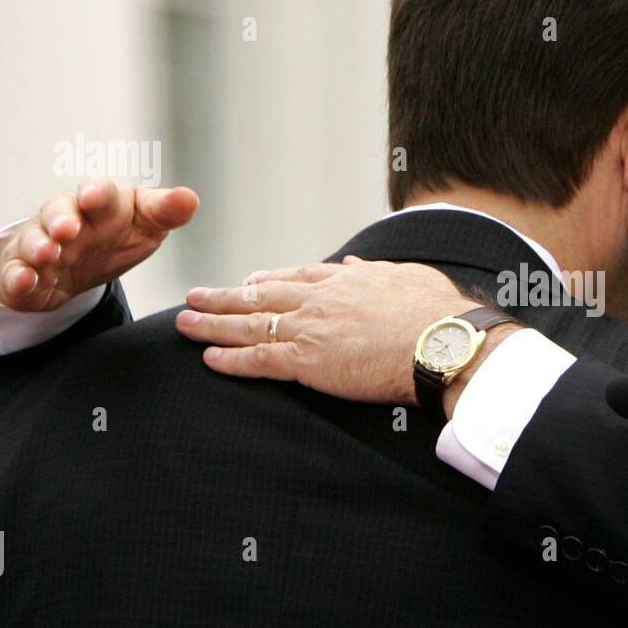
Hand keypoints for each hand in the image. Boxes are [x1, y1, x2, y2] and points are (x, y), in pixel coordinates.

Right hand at [0, 179, 198, 310]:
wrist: (78, 266)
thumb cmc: (114, 235)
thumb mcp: (146, 224)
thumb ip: (165, 212)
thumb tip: (189, 198)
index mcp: (100, 203)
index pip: (100, 192)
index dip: (97, 193)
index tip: (95, 196)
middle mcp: (66, 217)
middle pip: (59, 210)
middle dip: (61, 217)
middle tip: (67, 228)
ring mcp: (41, 243)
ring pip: (34, 240)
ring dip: (39, 246)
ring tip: (47, 254)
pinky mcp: (24, 272)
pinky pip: (16, 273)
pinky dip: (19, 277)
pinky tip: (25, 281)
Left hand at [176, 257, 515, 409]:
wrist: (442, 342)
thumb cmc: (437, 313)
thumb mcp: (407, 277)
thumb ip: (376, 273)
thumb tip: (358, 265)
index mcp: (344, 280)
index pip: (295, 278)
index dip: (267, 281)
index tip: (249, 281)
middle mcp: (319, 300)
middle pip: (260, 297)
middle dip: (224, 297)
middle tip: (197, 296)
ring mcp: (310, 329)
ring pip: (249, 325)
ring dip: (213, 324)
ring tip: (185, 323)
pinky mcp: (308, 362)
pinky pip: (259, 360)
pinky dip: (231, 359)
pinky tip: (209, 359)